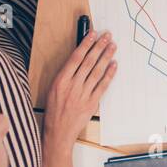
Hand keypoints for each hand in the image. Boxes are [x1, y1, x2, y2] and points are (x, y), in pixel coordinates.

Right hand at [44, 30, 116, 153]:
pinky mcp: (92, 103)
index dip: (85, 44)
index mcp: (61, 81)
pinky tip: (114, 65)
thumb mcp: (53, 89)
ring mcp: (83, 94)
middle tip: (107, 36)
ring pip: (97, 71)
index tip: (93, 34)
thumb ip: (65, 74)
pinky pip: (102, 86)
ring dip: (106, 57)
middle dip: (99, 47)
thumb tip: (78, 57)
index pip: (76, 58)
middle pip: (89, 62)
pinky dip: (109, 74)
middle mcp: (72, 86)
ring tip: (112, 46)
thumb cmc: (53, 110)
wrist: (58, 132)